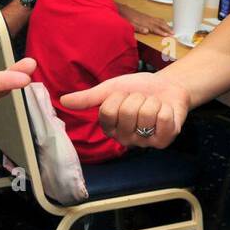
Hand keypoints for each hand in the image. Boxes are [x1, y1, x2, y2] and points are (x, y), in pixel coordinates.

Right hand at [60, 69, 189, 149]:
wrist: (166, 86)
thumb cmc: (137, 89)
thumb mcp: (111, 90)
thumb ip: (88, 98)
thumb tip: (63, 101)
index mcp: (109, 128)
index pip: (107, 112)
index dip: (118, 98)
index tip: (124, 96)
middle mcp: (125, 139)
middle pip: (127, 113)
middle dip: (137, 98)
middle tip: (141, 100)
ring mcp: (144, 142)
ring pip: (147, 114)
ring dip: (153, 102)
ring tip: (154, 105)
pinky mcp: (164, 141)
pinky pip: (163, 119)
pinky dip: (166, 109)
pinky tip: (165, 112)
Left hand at [116, 3, 171, 36]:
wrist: (122, 9)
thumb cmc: (126, 18)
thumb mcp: (130, 24)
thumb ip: (138, 28)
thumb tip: (147, 31)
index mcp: (144, 22)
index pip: (155, 28)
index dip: (162, 32)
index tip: (168, 35)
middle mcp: (147, 19)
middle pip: (159, 24)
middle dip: (167, 28)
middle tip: (174, 32)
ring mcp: (147, 17)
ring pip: (159, 21)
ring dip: (166, 25)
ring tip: (171, 28)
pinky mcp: (146, 16)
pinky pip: (157, 19)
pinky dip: (162, 21)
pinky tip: (163, 22)